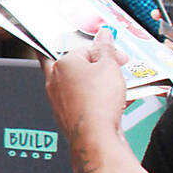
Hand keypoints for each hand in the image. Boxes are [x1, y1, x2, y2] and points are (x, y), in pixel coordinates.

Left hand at [41, 28, 127, 172]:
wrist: (96, 138)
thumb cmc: (97, 104)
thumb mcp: (110, 66)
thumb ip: (106, 47)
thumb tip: (103, 34)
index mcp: (61, 64)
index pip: (83, 49)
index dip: (104, 52)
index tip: (116, 57)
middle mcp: (55, 82)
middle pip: (79, 67)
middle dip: (99, 68)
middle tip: (115, 70)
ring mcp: (59, 101)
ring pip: (81, 86)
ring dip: (100, 85)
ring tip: (117, 89)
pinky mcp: (67, 116)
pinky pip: (83, 103)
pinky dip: (97, 102)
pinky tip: (113, 104)